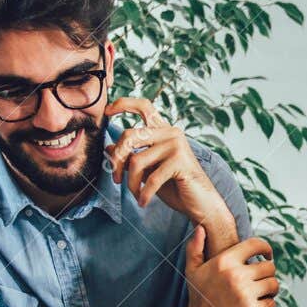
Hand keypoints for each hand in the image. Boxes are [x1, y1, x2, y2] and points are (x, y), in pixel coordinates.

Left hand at [105, 98, 232, 235]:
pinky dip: (144, 193)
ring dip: (131, 183)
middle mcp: (171, 133)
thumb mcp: (148, 170)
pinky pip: (151, 178)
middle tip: (115, 179)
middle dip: (116, 159)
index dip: (123, 104)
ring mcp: (176, 145)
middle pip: (129, 136)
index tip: (107, 111)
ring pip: (136, 160)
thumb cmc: (174, 186)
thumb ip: (131, 157)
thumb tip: (108, 147)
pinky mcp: (180, 161)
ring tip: (136, 194)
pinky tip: (143, 201)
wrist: (200, 203)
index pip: (143, 107)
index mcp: (164, 130)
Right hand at [178, 226, 277, 306]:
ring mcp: (245, 294)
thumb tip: (201, 228)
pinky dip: (268, 304)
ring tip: (264, 292)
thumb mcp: (192, 271)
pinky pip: (271, 302)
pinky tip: (260, 306)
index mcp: (224, 261)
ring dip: (271, 288)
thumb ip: (196, 248)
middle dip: (268, 273)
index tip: (268, 255)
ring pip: (273, 284)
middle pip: (269, 266)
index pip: (256, 245)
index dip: (266, 248)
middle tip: (262, 279)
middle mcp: (236, 275)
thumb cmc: (198, 298)